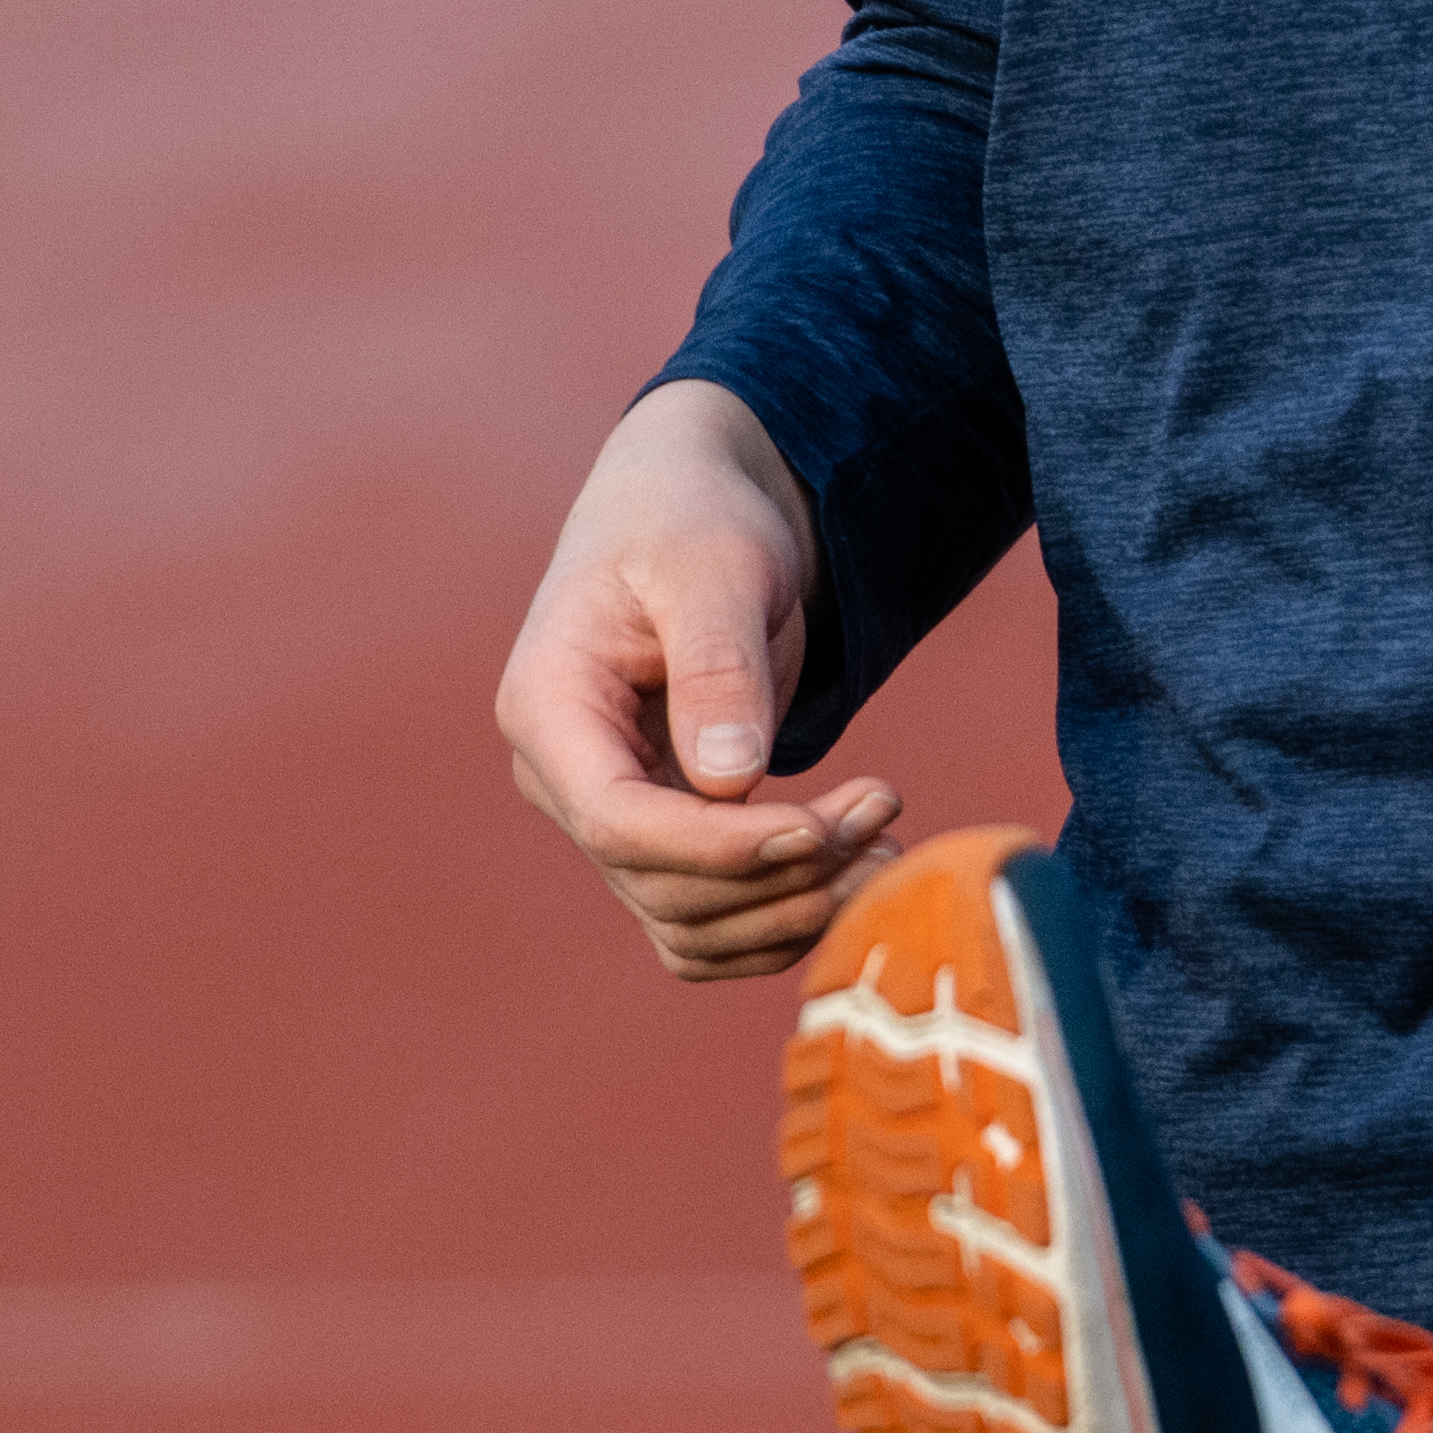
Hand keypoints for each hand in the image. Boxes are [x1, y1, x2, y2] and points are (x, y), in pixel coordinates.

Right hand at [488, 381, 901, 977]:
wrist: (692, 510)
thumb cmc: (693, 519)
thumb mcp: (712, 567)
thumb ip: (717, 666)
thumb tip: (728, 780)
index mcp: (548, 708)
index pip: (617, 821)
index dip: (721, 848)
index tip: (819, 830)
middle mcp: (566, 777)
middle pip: (661, 885)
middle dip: (779, 872)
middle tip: (882, 811)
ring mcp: (611, 812)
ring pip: (688, 923)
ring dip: (791, 907)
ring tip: (885, 846)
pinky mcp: (663, 831)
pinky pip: (710, 919)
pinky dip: (782, 915)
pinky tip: (855, 868)